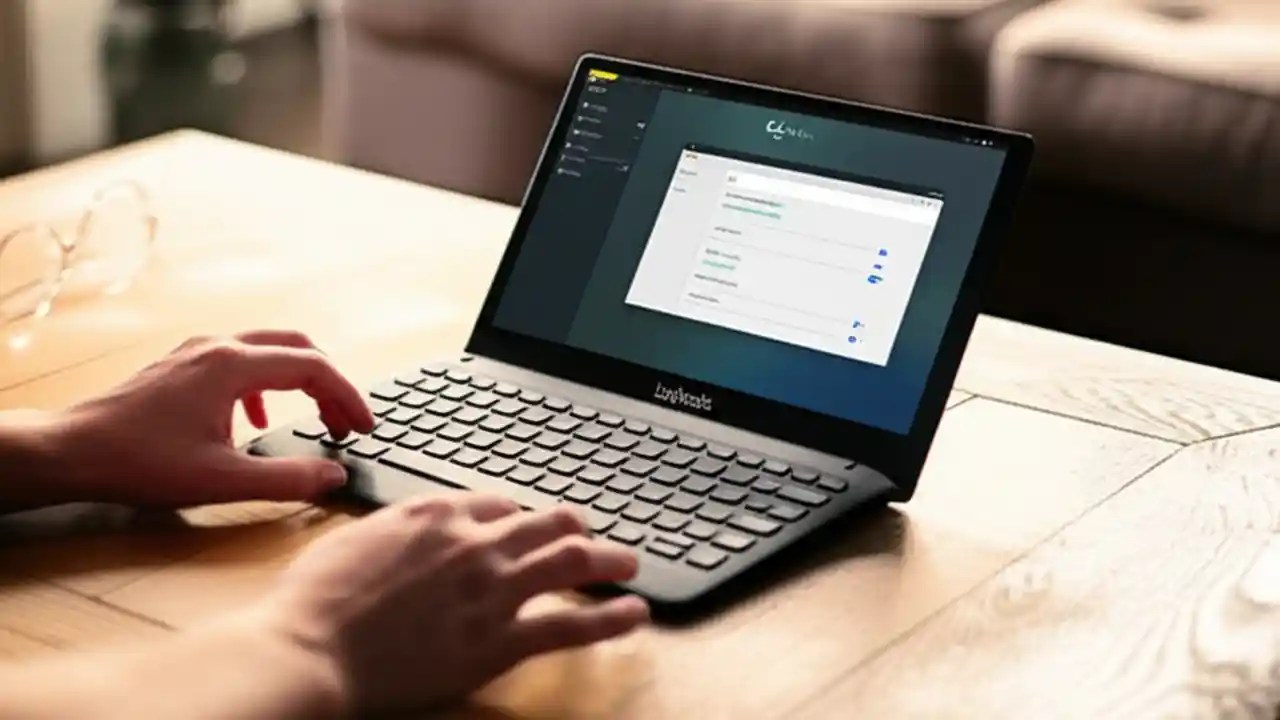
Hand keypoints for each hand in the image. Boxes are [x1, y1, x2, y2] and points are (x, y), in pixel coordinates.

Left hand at [49, 330, 373, 505]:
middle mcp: (217, 348)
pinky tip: (257, 420)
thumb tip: (334, 475)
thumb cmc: (140, 463)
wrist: (72, 452)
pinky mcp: (180, 367)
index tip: (364, 427)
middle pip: (297, 348)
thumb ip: (287, 479)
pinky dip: (267, 384)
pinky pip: (240, 361)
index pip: (314, 367)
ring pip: (268, 350)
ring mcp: (196, 353)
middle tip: (348, 421)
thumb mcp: (223, 480)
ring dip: (301, 381)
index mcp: (233, 366)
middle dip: (330, 384)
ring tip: (316, 418)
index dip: (348, 397)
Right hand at [254, 494, 648, 714]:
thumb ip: (394, 530)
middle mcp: (474, 543)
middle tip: (590, 534)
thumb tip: (408, 531)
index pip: (496, 504)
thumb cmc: (315, 600)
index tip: (524, 526)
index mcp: (435, 514)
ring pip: (571, 562)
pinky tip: (634, 613)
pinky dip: (611, 618)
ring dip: (609, 559)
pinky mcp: (501, 640)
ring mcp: (493, 590)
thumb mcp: (352, 539)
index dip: (516, 516)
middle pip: (545, 522)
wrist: (311, 647)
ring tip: (631, 563)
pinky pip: (572, 625)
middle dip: (574, 526)